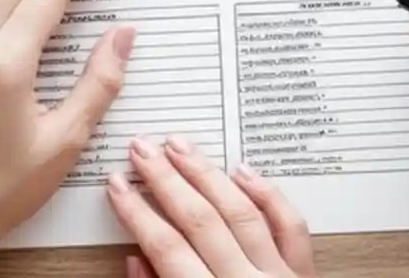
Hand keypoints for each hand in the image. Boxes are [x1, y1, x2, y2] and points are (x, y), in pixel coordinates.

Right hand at [107, 136, 316, 277]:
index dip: (137, 212)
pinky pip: (290, 225)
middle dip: (166, 180)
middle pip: (200, 220)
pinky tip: (244, 171)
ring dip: (207, 174)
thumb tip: (137, 262)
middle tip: (142, 150)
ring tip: (182, 147)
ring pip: (241, 211)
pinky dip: (267, 195)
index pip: (166, 248)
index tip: (118, 185)